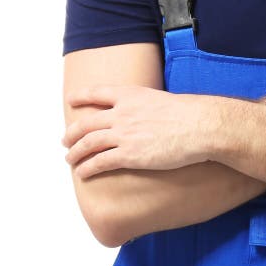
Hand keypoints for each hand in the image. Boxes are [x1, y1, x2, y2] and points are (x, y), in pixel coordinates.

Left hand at [63, 85, 210, 178]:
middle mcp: (123, 113)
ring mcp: (124, 134)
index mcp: (132, 95)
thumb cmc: (189, 113)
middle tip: (66, 140)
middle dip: (72, 133)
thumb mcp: (163, 99)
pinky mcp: (129, 155)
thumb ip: (146, 106)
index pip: (98, 92)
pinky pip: (100, 162)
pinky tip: (83, 173)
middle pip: (87, 122)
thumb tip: (144, 116)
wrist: (199, 126)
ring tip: (70, 159)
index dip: (81, 95)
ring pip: (88, 143)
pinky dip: (87, 168)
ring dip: (75, 153)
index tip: (71, 99)